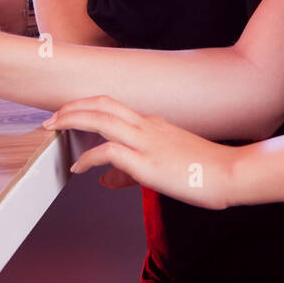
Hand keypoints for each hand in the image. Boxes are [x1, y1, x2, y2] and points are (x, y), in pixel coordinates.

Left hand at [43, 96, 237, 210]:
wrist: (232, 172)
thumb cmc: (206, 169)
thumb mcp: (166, 163)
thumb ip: (134, 168)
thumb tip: (107, 179)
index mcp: (154, 123)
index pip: (113, 105)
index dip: (86, 106)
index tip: (68, 114)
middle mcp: (148, 125)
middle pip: (102, 104)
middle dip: (71, 107)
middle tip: (51, 118)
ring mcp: (148, 141)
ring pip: (101, 118)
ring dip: (73, 120)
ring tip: (54, 128)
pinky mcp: (148, 162)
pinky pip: (109, 151)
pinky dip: (88, 157)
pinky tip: (78, 168)